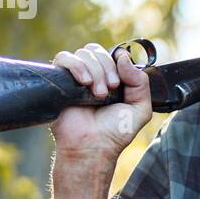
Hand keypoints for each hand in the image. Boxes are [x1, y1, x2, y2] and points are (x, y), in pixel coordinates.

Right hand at [49, 42, 152, 163]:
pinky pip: (63, 58)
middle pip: (97, 50)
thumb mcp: (140, 109)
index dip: (117, 63)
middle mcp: (93, 76)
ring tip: (98, 94)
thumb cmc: (114, 133)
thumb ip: (140, 82)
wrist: (92, 147)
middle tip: (110, 91)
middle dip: (106, 68)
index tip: (119, 83)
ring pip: (83, 53)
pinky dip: (76, 66)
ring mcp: (75, 78)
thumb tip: (123, 56)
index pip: (113, 55)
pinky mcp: (59, 81)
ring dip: (94, 70)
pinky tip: (84, 83)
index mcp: (112, 79)